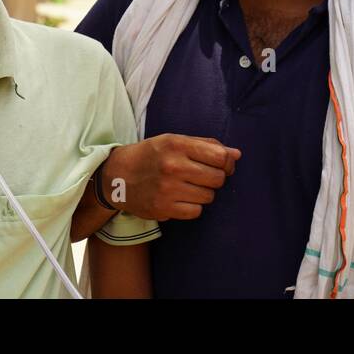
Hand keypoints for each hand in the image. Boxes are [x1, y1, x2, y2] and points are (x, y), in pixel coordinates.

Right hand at [103, 134, 240, 220]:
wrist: (117, 175)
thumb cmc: (151, 156)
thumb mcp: (174, 141)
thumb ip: (206, 145)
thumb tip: (236, 155)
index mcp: (177, 144)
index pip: (220, 156)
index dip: (227, 162)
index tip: (222, 165)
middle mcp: (172, 166)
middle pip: (218, 178)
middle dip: (215, 178)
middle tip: (201, 176)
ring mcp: (167, 189)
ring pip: (209, 197)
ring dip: (203, 193)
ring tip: (188, 187)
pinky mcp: (163, 208)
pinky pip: (196, 212)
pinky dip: (192, 207)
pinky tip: (180, 198)